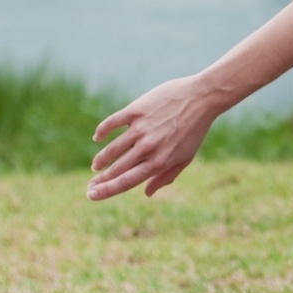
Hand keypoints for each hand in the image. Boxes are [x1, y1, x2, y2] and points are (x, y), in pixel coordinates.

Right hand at [87, 76, 224, 199]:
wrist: (203, 98)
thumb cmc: (195, 130)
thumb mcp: (186, 157)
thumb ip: (166, 176)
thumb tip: (147, 193)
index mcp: (160, 162)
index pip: (127, 181)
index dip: (107, 190)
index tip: (92, 195)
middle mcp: (148, 147)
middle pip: (116, 168)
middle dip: (100, 180)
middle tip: (90, 186)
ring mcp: (141, 128)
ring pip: (112, 149)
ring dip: (101, 160)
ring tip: (96, 166)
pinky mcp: (136, 110)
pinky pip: (112, 123)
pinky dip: (102, 131)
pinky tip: (97, 138)